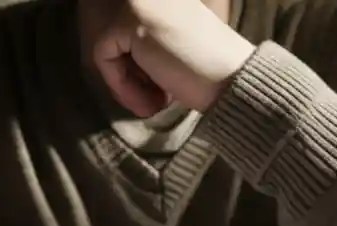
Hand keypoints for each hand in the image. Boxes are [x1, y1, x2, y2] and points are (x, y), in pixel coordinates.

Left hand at [79, 0, 255, 117]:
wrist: (233, 82)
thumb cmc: (212, 75)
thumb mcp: (176, 52)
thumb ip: (150, 47)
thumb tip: (118, 61)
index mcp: (169, 2)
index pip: (131, 33)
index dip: (138, 67)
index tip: (157, 93)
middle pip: (116, 37)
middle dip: (129, 74)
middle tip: (151, 101)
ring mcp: (141, 1)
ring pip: (108, 45)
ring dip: (126, 83)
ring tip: (153, 105)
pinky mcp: (131, 19)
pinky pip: (104, 54)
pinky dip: (120, 83)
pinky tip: (149, 102)